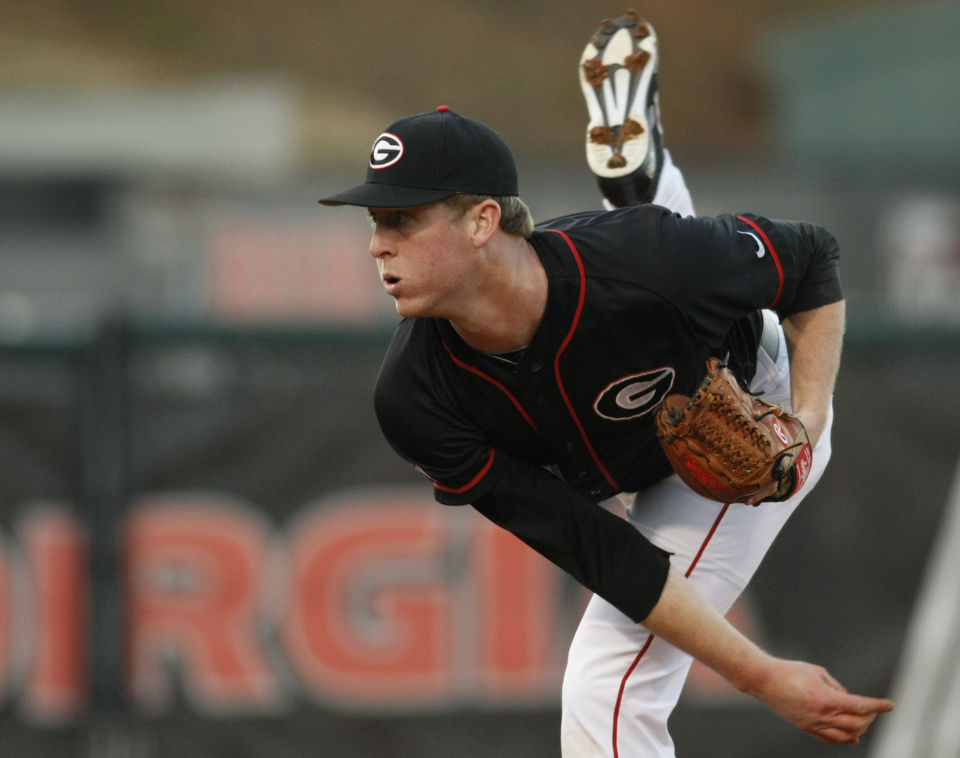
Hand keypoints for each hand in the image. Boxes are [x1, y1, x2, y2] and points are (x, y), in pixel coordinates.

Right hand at [748, 657, 894, 744]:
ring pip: (845, 736)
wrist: (765, 680)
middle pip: (856, 724)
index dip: (877, 705)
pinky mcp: (805, 727)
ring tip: (863, 722)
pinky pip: (829, 739)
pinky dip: (844, 739)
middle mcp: (821, 715)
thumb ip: (836, 687)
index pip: (859, 705)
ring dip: (858, 730)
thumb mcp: (818, 672)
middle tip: (872, 710)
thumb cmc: (790, 671)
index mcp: (826, 698)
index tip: (890, 705)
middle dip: (868, 718)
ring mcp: (813, 723)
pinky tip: (852, 738)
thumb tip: (848, 698)